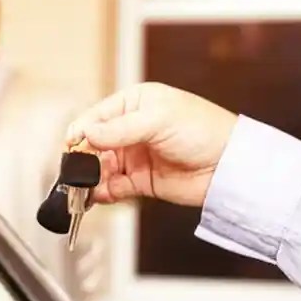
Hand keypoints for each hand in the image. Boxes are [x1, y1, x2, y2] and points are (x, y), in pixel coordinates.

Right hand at [64, 83, 238, 206]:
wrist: (229, 166)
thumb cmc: (205, 131)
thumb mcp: (159, 120)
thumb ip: (119, 129)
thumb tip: (86, 134)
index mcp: (136, 103)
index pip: (96, 115)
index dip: (81, 130)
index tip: (71, 145)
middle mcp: (131, 128)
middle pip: (93, 143)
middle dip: (82, 158)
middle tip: (75, 170)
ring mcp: (134, 155)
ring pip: (99, 167)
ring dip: (89, 178)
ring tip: (83, 187)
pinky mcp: (139, 180)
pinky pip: (111, 187)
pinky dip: (100, 193)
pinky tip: (95, 196)